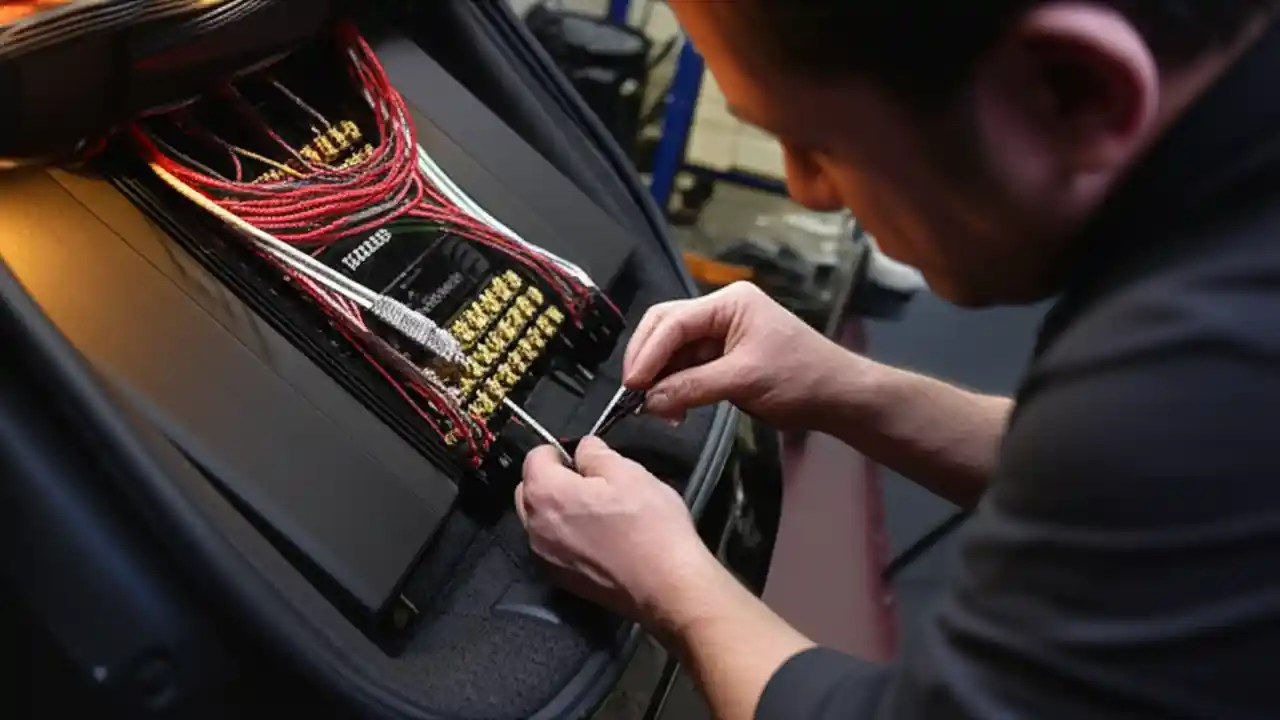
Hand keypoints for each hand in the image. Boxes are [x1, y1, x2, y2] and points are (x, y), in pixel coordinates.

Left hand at [515, 437, 721, 630]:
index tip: (584, 459)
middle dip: (552, 481)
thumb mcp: (629, 473)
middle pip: (529, 491)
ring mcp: (545, 557)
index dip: (559, 451)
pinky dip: (566, 537)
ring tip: (597, 514)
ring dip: (557, 511)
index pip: (534, 457)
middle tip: (591, 484)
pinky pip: (552, 546)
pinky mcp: (560, 579)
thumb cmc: (649, 525)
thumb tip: (582, 448)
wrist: (666, 586)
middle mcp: (534, 526)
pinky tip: (599, 540)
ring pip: (539, 521)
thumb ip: (596, 454)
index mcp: (546, 494)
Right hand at [624, 281, 848, 426]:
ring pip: (673, 352)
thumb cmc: (800, 378)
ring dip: (661, 380)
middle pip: (666, 329)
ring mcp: (721, 335)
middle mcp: (721, 312)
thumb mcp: (744, 381)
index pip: (673, 321)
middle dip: (648, 361)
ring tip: (655, 410)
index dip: (647, 353)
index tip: (632, 385)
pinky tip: (673, 411)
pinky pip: (688, 369)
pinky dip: (676, 389)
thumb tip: (648, 402)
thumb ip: (692, 388)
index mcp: (729, 303)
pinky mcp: (723, 359)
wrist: (839, 396)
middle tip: (633, 395)